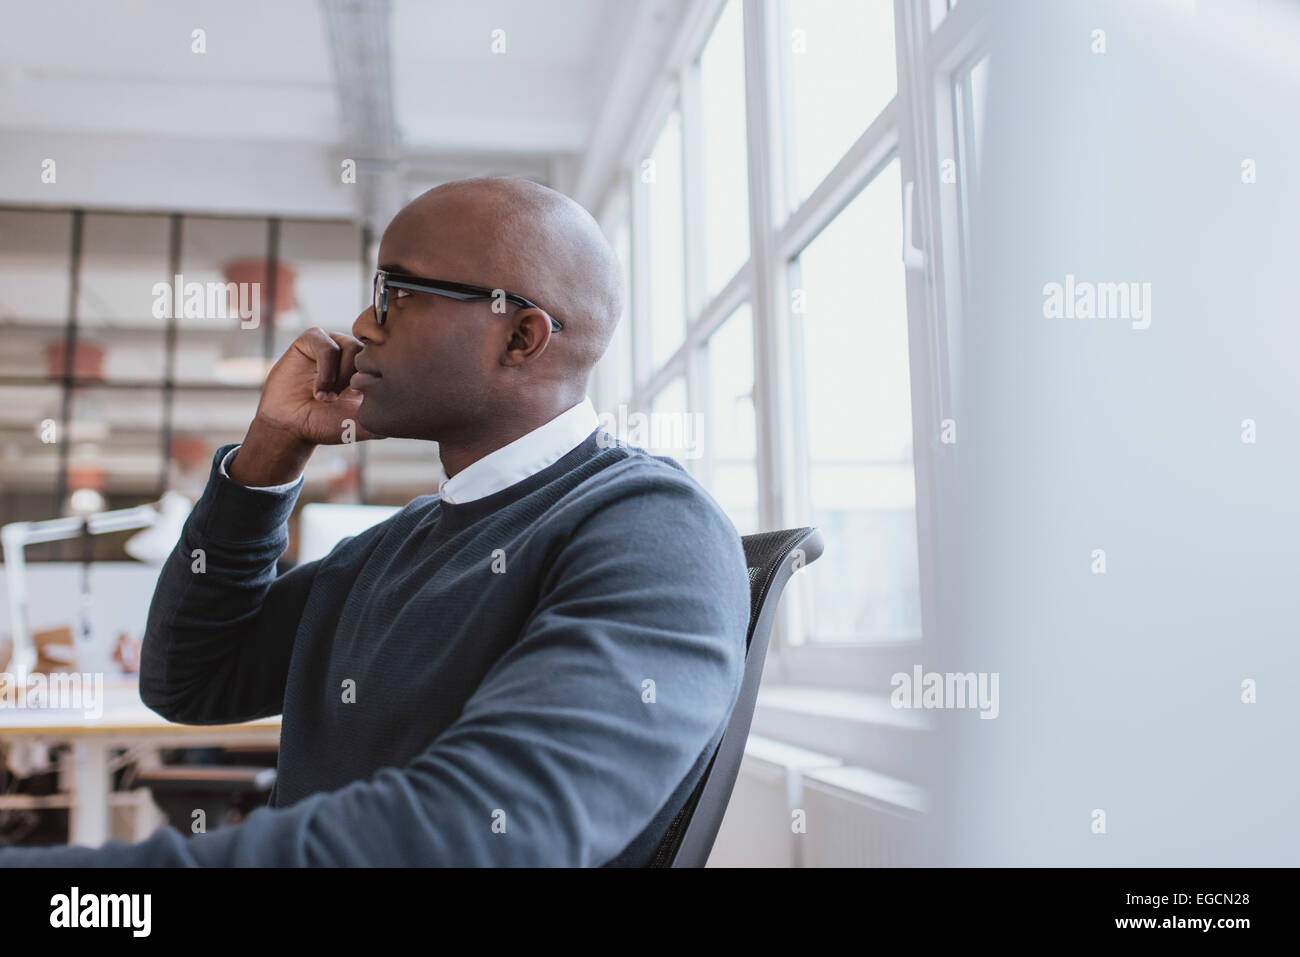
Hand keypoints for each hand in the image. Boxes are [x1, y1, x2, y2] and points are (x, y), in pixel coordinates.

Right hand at [229, 329, 384, 486]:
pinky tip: (318, 392)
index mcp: (369, 368)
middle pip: (371, 351)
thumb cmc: (327, 424)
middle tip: (345, 399)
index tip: (361, 401)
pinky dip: (325, 371)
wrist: (292, 427)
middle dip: (359, 378)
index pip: (388, 358)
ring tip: (328, 398)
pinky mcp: (311, 340)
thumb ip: (387, 416)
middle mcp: (352, 354)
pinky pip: (326, 345)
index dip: (377, 379)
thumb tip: (413, 414)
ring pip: (352, 346)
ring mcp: (332, 344)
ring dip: (341, 377)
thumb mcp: (365, 423)